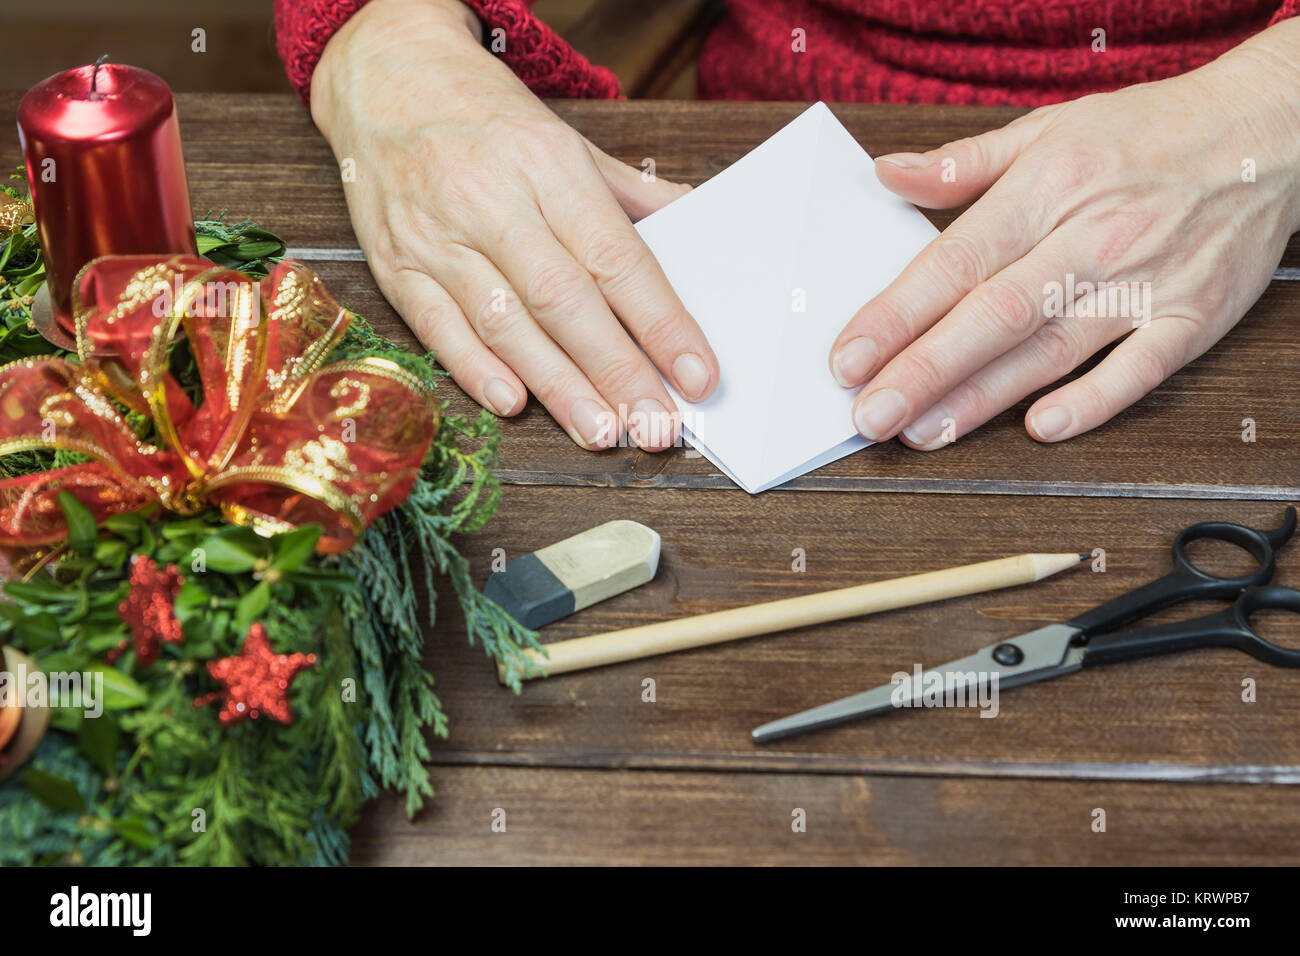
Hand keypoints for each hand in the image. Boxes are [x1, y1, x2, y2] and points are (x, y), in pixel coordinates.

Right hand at [311, 0, 718, 449]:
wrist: (386, 78)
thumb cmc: (486, 117)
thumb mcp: (567, 140)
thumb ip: (632, 195)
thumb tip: (697, 229)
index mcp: (547, 165)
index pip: (615, 258)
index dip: (660, 323)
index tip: (696, 374)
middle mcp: (490, 201)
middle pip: (563, 300)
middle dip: (616, 370)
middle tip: (656, 426)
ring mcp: (436, 236)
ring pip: (504, 323)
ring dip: (557, 386)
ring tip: (601, 433)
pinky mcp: (394, 264)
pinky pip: (437, 327)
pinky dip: (474, 369)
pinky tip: (514, 405)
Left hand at [830, 20, 1299, 449]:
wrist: (1270, 130)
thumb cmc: (1146, 134)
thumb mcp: (1047, 130)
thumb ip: (963, 165)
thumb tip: (887, 175)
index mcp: (1046, 190)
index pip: (955, 263)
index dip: (896, 315)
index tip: (847, 358)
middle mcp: (1091, 238)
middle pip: (994, 316)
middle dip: (924, 371)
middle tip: (870, 417)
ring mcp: (1145, 282)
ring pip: (1052, 351)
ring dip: (983, 399)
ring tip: (923, 433)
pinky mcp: (1192, 317)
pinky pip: (1140, 370)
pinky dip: (1093, 402)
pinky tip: (1042, 429)